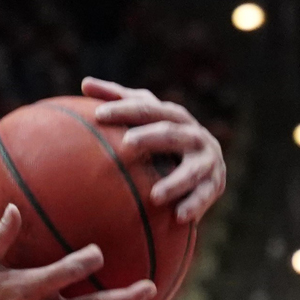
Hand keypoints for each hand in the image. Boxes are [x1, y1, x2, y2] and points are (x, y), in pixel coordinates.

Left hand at [83, 77, 225, 221]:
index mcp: (173, 115)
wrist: (206, 161)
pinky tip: (179, 216)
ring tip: (155, 196)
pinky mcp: (214, 184)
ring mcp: (206, 160)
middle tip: (128, 144)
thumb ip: (119, 99)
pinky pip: (204, 196)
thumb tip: (85, 82)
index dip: (124, 109)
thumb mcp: (146, 116)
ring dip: (175, 182)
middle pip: (171, 133)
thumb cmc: (164, 136)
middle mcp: (192, 134)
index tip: (99, 115)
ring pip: (191, 171)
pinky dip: (194, 206)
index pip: (147, 108)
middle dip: (151, 137)